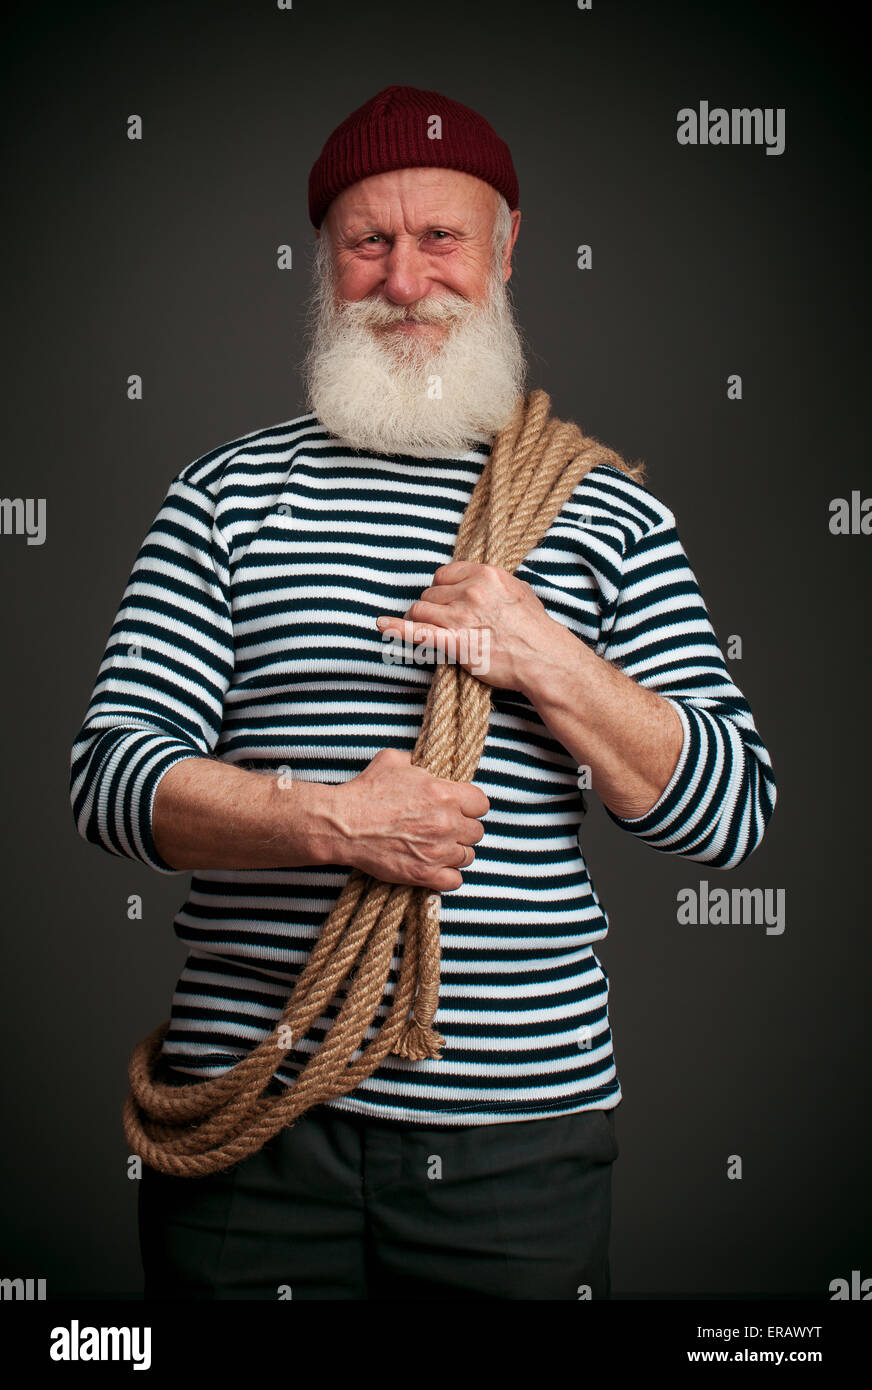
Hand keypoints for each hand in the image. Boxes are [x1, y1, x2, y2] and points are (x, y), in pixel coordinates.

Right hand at [335, 748, 489, 890]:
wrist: (344, 825)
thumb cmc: (366, 791)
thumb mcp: (393, 761)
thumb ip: (417, 762)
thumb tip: (424, 765)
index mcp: (444, 794)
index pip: (481, 804)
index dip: (471, 806)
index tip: (460, 808)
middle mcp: (447, 823)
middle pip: (476, 832)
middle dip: (463, 829)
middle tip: (445, 828)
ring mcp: (437, 851)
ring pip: (467, 856)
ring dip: (455, 852)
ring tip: (438, 848)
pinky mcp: (424, 873)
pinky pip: (455, 881)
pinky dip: (448, 875)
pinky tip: (435, 866)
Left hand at [375, 561, 558, 691]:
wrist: (544, 659)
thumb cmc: (536, 629)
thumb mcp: (519, 591)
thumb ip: (495, 582)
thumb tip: (480, 580)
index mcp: (486, 575)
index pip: (445, 574)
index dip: (442, 588)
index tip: (445, 600)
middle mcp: (471, 592)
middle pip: (431, 593)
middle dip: (433, 607)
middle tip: (442, 621)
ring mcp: (461, 617)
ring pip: (421, 610)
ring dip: (421, 620)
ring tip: (427, 629)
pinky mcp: (455, 643)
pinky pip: (417, 632)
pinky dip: (396, 628)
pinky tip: (382, 625)